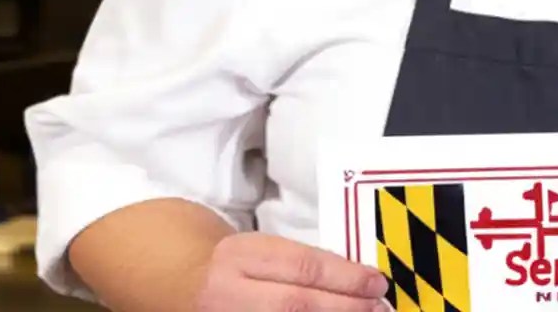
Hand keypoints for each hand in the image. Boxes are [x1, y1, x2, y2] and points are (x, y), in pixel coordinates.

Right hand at [194, 232, 390, 311]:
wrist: (178, 283)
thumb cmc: (236, 266)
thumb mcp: (262, 251)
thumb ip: (303, 265)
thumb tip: (359, 280)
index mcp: (239, 256)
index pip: (301, 266)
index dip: (345, 277)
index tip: (377, 282)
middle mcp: (225, 293)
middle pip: (295, 305)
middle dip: (344, 308)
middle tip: (378, 308)